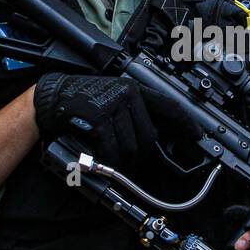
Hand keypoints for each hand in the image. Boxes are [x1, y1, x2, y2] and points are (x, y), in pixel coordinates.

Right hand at [33, 73, 173, 169]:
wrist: (52, 97)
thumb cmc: (82, 102)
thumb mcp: (113, 97)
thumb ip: (134, 112)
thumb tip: (156, 137)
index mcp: (134, 89)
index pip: (169, 106)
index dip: (186, 122)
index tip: (198, 134)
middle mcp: (127, 93)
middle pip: (149, 136)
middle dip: (140, 154)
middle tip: (126, 158)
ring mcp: (113, 105)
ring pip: (132, 147)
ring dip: (122, 160)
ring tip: (110, 157)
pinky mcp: (99, 118)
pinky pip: (113, 150)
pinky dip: (107, 161)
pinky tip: (99, 158)